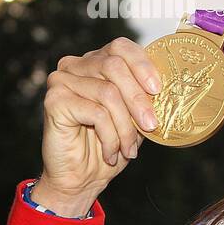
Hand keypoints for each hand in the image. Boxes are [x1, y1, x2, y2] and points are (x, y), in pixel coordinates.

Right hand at [38, 37, 161, 205]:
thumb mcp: (136, 118)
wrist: (82, 177)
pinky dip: (110, 136)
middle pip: (115, 66)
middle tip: (151, 125)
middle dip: (138, 99)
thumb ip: (146, 97)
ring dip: (125, 126)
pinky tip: (111, 152)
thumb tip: (169, 88)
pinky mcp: (54, 100)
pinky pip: (95, 113)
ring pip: (108, 93)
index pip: (121, 47)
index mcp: (97, 62)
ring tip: (128, 148)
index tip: (158, 89)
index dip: (143, 65)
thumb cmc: (111, 145)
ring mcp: (61, 80)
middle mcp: (75, 65)